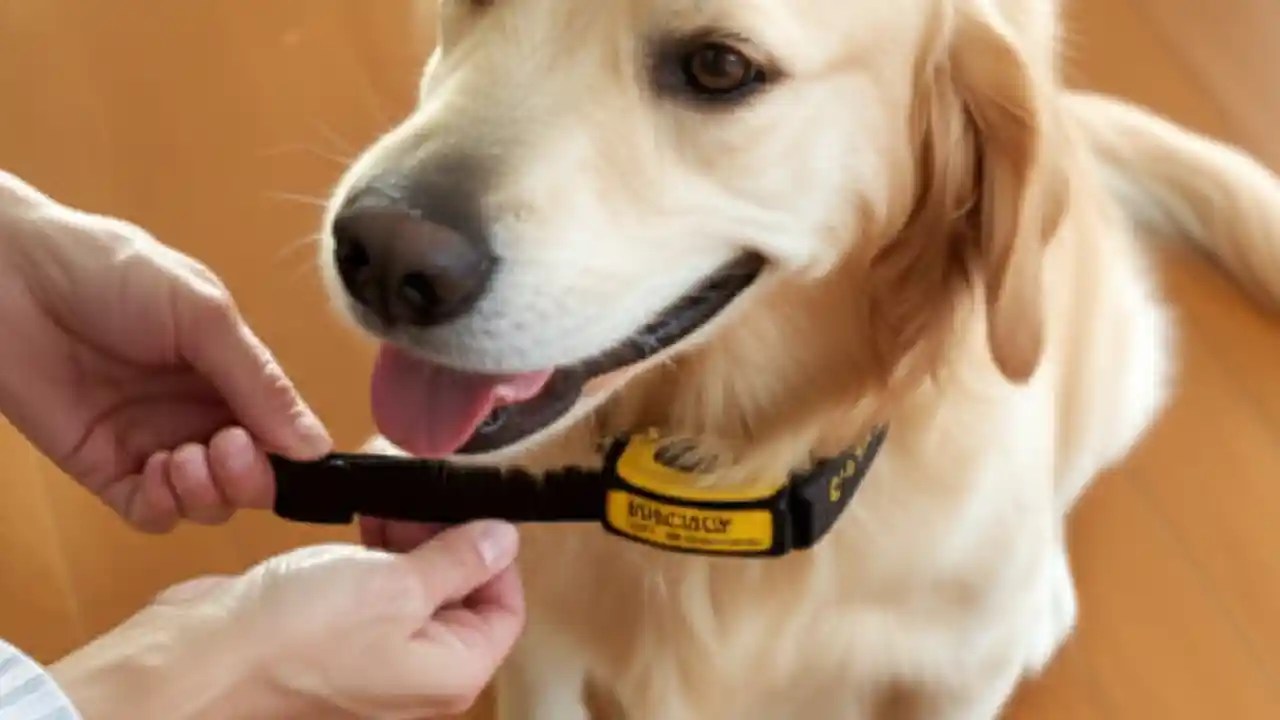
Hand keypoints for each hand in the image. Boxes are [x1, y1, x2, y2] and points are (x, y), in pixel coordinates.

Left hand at [0, 172, 330, 529]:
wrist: (9, 275)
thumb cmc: (110, 272)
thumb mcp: (203, 313)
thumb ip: (258, 382)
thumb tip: (316, 446)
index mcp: (232, 374)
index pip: (281, 434)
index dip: (292, 456)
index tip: (290, 454)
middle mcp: (199, 415)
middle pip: (251, 479)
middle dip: (251, 478)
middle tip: (228, 451)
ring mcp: (152, 444)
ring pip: (207, 503)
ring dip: (209, 493)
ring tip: (185, 457)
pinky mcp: (103, 469)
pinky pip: (151, 513)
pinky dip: (166, 506)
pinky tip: (157, 472)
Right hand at [51, 521, 524, 719]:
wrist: (199, 658)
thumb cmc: (293, 639)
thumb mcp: (396, 586)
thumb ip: (458, 561)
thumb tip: (502, 539)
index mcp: (449, 672)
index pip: (506, 609)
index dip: (495, 554)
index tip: (470, 507)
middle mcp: (415, 670)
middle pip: (461, 593)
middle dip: (446, 536)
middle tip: (422, 494)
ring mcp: (372, 653)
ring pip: (414, 583)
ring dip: (408, 535)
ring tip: (386, 500)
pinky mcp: (333, 632)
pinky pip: (371, 584)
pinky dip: (373, 549)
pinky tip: (359, 519)